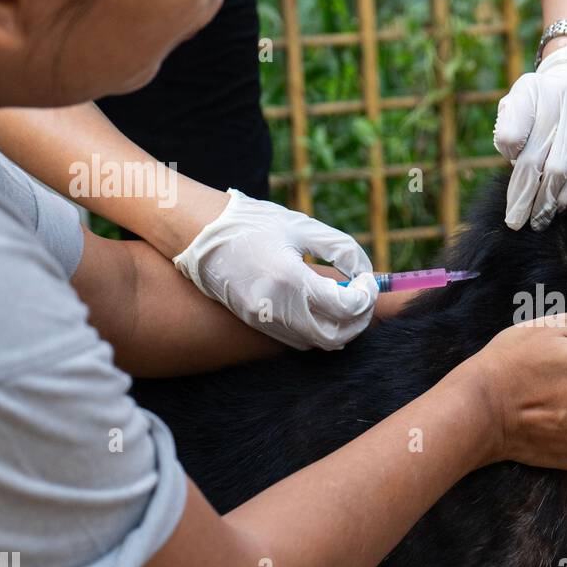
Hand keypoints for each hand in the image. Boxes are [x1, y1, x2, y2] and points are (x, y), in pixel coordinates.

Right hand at [173, 189, 378, 350]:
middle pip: (336, 335)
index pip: (345, 307)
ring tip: (346, 302)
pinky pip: (298, 340)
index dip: (365, 297)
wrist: (199, 233)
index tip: (367, 281)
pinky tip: (322, 308)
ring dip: (340, 328)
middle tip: (363, 297)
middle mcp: (277, 309)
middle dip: (358, 319)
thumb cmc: (254, 224)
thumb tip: (365, 272)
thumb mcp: (303, 226)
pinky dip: (318, 330)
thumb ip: (342, 249)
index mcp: (291, 281)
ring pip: (317, 343)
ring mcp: (264, 321)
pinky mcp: (256, 325)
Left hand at [495, 42, 566, 230]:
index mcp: (533, 91)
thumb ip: (510, 127)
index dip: (509, 153)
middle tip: (514, 221)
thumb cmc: (545, 102)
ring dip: (547, 202)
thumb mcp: (521, 101)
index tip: (511, 159)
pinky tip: (559, 206)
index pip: (511, 135)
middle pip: (536, 161)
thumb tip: (513, 159)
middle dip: (523, 197)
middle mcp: (562, 102)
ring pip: (562, 173)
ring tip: (537, 220)